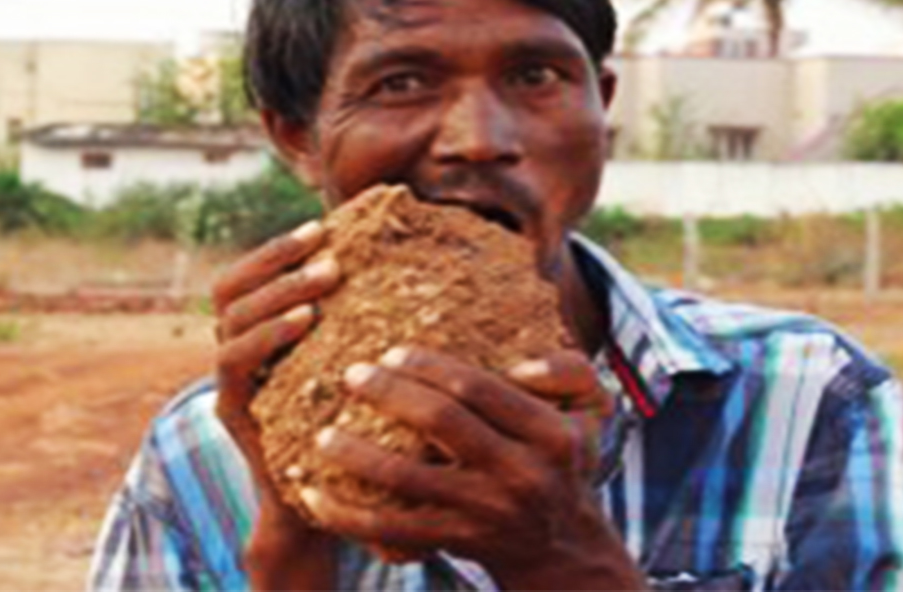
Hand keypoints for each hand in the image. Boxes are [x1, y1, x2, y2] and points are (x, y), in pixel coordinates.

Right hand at [211, 219, 342, 589]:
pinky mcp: (232, 413)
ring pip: (231, 320)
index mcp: (261, 336)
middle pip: (231, 289)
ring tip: (325, 277)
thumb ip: (365, 322)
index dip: (276, 248)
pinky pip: (235, 364)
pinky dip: (267, 336)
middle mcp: (238, 354)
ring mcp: (230, 383)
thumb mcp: (359, 364)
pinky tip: (305, 322)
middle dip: (275, 260)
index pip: (249, 276)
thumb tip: (418, 269)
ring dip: (277, 292)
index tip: (322, 226)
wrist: (334, 502)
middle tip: (324, 246)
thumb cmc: (361, 427)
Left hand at [300, 347, 644, 590]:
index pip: (480, 388)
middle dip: (390, 393)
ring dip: (357, 455)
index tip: (390, 352)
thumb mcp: (590, 414)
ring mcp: (486, 512)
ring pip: (408, 479)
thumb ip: (570, 371)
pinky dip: (347, 514)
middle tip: (350, 374)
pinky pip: (392, 529)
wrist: (563, 549)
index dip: (430, 366)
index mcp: (550, 434)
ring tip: (321, 433)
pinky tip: (312, 492)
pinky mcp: (457, 543)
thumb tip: (518, 364)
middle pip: (441, 423)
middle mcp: (520, 473)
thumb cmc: (563, 464)